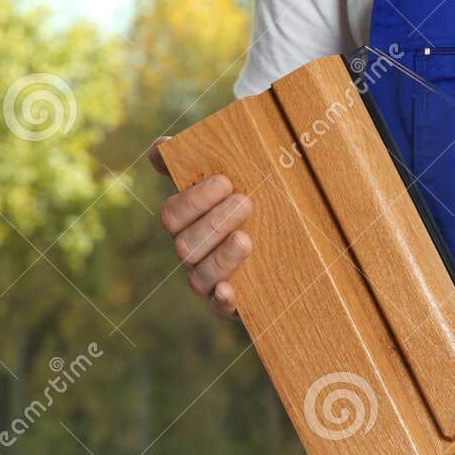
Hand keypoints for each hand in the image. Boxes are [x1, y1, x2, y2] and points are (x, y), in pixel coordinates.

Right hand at [149, 138, 253, 319]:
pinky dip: (221, 301)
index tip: (226, 180)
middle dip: (214, 223)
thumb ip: (199, 157)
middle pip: (184, 244)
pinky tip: (230, 291)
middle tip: (246, 203)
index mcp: (188, 222)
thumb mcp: (236, 174)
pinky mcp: (231, 305)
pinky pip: (218, 309)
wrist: (295, 240)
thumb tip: (160, 146)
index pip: (173, 214)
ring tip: (246, 239)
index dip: (194, 199)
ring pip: (199, 276)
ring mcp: (210, 280)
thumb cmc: (256, 198)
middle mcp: (193, 252)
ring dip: (221, 257)